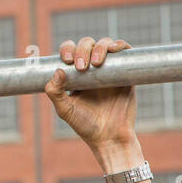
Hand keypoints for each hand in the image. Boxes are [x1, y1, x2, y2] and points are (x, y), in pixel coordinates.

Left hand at [44, 36, 136, 162]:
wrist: (110, 137)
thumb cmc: (85, 125)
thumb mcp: (65, 110)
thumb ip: (55, 93)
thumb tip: (58, 70)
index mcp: (75, 74)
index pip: (70, 52)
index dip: (67, 49)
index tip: (67, 61)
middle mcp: (92, 68)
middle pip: (86, 44)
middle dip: (82, 50)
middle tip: (81, 66)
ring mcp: (110, 69)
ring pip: (104, 44)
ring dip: (99, 47)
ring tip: (96, 63)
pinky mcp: (126, 73)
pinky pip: (124, 52)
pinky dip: (120, 45)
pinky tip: (114, 49)